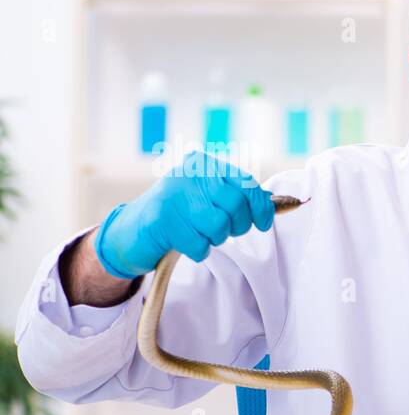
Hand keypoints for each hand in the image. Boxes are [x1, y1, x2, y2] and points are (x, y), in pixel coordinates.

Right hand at [94, 151, 275, 278]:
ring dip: (214, 239)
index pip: (246, 183)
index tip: (263, 223)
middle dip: (237, 225)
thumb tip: (271, 205)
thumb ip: (235, 196)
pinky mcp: (162, 219)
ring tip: (199, 234)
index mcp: (203, 163)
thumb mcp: (206, 196)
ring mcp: (173, 194)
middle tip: (223, 231)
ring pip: (219, 226)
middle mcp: (189, 173)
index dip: (260, 207)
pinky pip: (200, 244)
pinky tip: (184, 242)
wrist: (131, 231)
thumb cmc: (178, 215)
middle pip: (236, 205)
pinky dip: (197, 250)